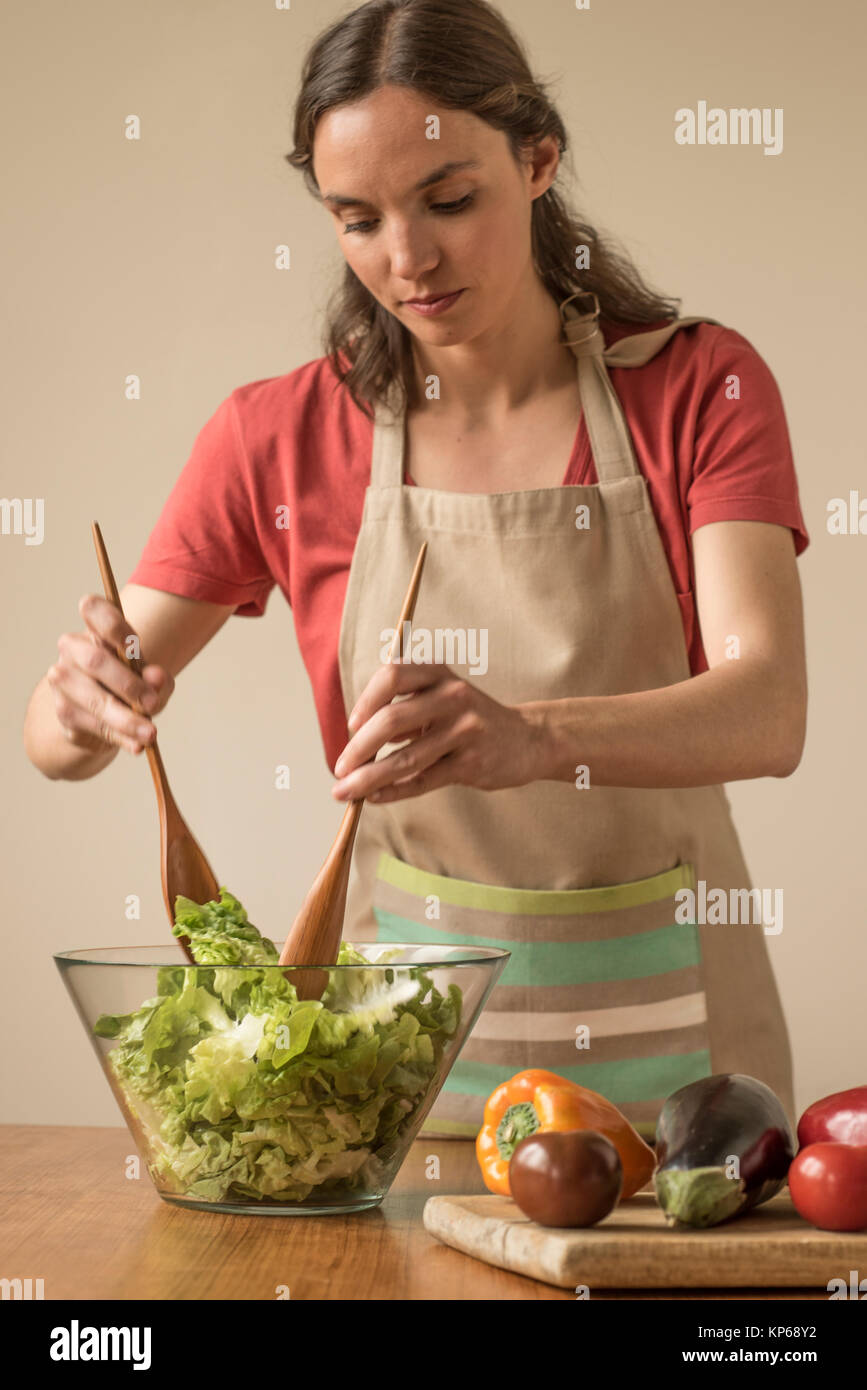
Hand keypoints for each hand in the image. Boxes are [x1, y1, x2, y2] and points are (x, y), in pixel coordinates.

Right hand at [46, 594, 175, 755]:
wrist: (100, 715)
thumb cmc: (129, 683)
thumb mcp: (150, 678)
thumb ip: (157, 677)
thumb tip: (156, 677)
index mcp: (96, 629)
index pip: (94, 611)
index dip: (111, 624)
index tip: (132, 642)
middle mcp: (73, 649)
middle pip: (95, 661)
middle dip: (128, 684)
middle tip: (153, 704)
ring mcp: (63, 680)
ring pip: (93, 698)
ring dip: (125, 718)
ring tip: (151, 733)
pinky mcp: (64, 711)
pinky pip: (92, 726)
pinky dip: (119, 737)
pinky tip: (137, 745)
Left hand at [331, 658, 548, 802]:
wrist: (527, 740)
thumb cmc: (469, 719)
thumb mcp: (440, 699)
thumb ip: (403, 712)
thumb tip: (356, 742)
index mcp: (439, 674)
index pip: (392, 676)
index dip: (366, 701)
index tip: (352, 726)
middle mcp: (453, 696)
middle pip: (392, 720)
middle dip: (359, 748)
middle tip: (340, 767)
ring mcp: (465, 730)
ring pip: (405, 757)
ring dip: (368, 778)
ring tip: (345, 791)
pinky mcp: (472, 763)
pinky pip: (423, 780)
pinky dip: (394, 791)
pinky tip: (374, 797)